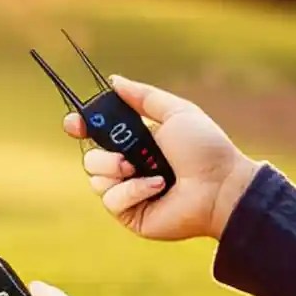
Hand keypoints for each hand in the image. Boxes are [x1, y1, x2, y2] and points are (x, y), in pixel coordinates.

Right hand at [64, 75, 258, 240]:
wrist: (221, 186)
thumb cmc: (206, 150)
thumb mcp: (176, 112)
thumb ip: (144, 96)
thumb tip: (113, 81)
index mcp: (137, 142)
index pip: (97, 134)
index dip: (81, 127)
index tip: (74, 124)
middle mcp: (129, 168)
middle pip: (90, 157)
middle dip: (103, 154)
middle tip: (126, 156)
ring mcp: (129, 192)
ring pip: (95, 178)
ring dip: (117, 171)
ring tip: (146, 171)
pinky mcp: (130, 214)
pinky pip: (111, 200)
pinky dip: (133, 190)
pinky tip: (158, 188)